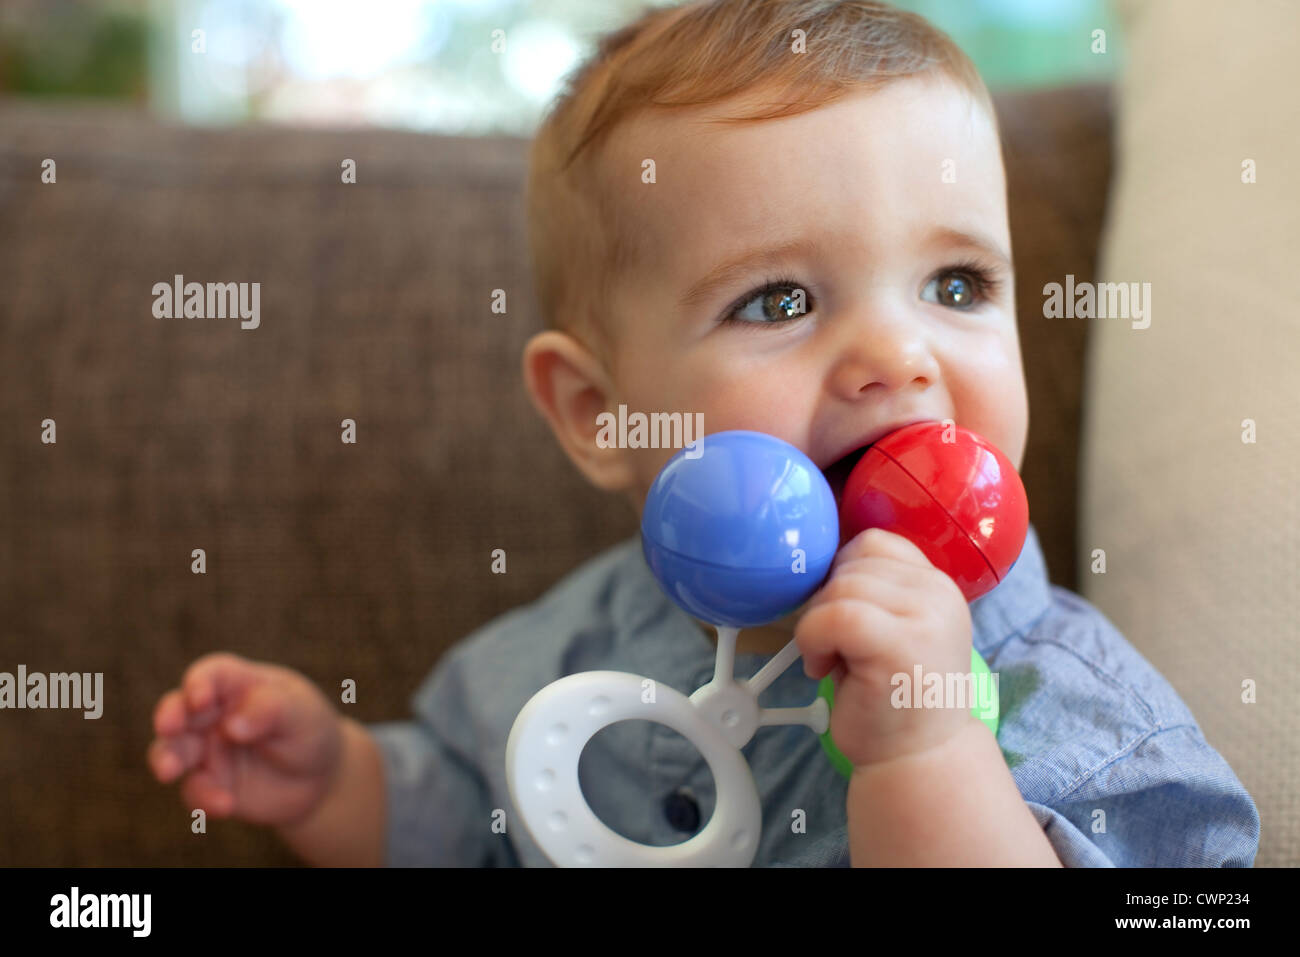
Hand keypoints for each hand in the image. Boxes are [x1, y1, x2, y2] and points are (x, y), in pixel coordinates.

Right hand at [147, 652, 343, 826]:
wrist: (319, 778)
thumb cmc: (309, 730)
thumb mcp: (301, 713)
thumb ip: (270, 710)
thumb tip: (231, 725)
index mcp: (238, 685)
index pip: (212, 674)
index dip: (200, 682)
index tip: (201, 699)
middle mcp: (214, 714)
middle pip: (179, 709)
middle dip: (169, 716)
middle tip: (168, 728)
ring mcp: (207, 749)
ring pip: (172, 750)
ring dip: (167, 759)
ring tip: (169, 772)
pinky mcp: (209, 783)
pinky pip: (194, 790)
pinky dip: (204, 798)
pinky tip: (225, 805)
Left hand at [795, 528, 980, 768]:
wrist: (918, 759)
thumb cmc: (893, 699)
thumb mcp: (892, 629)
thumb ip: (871, 591)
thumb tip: (815, 562)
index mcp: (937, 585)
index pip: (873, 543)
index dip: (839, 574)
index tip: (838, 615)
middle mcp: (939, 594)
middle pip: (851, 563)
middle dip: (825, 603)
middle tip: (833, 647)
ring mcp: (925, 618)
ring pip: (839, 588)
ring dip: (817, 625)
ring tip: (832, 661)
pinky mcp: (901, 646)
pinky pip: (835, 616)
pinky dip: (813, 638)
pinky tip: (822, 667)